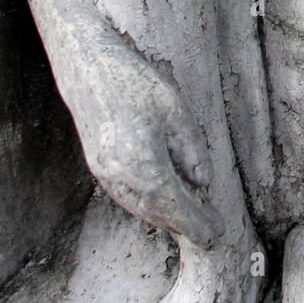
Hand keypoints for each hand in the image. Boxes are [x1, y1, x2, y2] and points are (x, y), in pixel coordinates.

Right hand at [80, 54, 222, 249]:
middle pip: (156, 212)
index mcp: (142, 160)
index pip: (173, 205)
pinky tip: (163, 204)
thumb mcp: (175, 109)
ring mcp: (104, 173)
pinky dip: (148, 206)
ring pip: (139, 208)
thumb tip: (203, 182)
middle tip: (210, 232)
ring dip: (166, 219)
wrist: (88, 68)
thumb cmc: (134, 82)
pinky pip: (126, 197)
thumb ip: (191, 149)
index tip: (215, 234)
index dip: (196, 224)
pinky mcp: (97, 167)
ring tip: (191, 223)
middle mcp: (119, 174)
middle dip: (184, 226)